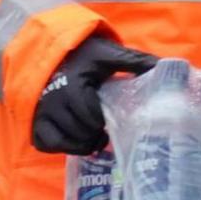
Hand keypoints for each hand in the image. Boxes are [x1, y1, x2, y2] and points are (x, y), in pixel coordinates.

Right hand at [31, 34, 160, 154]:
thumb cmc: (84, 55)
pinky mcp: (34, 123)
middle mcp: (52, 102)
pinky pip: (48, 145)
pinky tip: (78, 139)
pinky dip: (64, 146)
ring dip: (84, 142)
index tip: (115, 117)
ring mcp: (41, 114)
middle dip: (98, 132)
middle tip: (109, 128)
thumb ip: (135, 61)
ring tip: (98, 135)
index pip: (91, 116)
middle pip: (81, 131)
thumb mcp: (109, 54)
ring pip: (66, 141)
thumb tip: (166, 67)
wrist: (53, 52)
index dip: (106, 121)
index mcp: (72, 86)